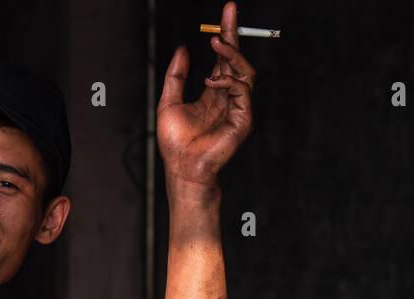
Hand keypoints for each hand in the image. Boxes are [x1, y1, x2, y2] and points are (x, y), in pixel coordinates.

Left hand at [157, 1, 253, 189]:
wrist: (181, 168)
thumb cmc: (175, 143)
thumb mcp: (168, 102)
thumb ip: (176, 75)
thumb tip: (183, 49)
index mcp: (214, 92)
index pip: (223, 58)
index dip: (226, 34)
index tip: (227, 10)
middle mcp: (228, 97)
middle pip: (237, 58)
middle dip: (233, 34)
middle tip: (227, 14)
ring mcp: (238, 107)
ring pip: (245, 70)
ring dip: (231, 53)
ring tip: (217, 43)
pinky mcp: (243, 119)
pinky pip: (243, 90)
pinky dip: (228, 80)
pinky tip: (212, 81)